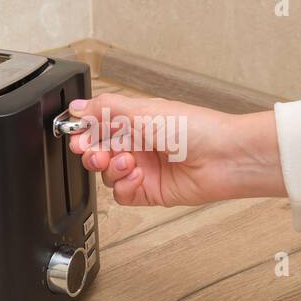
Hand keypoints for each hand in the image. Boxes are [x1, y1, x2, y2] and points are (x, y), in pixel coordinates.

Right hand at [66, 93, 286, 206]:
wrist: (224, 157)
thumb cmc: (195, 128)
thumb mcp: (144, 111)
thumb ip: (107, 109)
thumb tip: (78, 105)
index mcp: (136, 121)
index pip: (98, 128)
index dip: (84, 133)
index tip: (76, 136)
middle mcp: (138, 145)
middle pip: (98, 153)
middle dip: (92, 153)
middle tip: (94, 152)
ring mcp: (144, 169)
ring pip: (107, 175)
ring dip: (111, 169)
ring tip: (126, 161)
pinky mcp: (150, 192)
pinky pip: (122, 194)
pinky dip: (124, 186)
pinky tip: (137, 176)